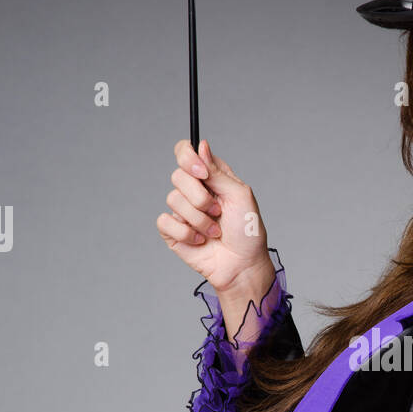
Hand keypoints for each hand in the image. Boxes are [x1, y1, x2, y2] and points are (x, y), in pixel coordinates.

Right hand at [157, 138, 273, 295]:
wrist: (242, 265)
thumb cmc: (247, 231)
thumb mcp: (240, 195)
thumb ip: (218, 171)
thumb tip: (201, 146)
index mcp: (210, 176)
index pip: (185, 152)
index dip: (187, 158)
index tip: (201, 173)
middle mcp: (194, 190)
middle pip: (177, 176)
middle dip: (200, 197)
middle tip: (218, 212)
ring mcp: (182, 210)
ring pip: (172, 200)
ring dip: (199, 220)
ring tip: (214, 231)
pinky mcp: (173, 231)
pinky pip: (165, 221)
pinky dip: (186, 233)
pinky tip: (200, 241)